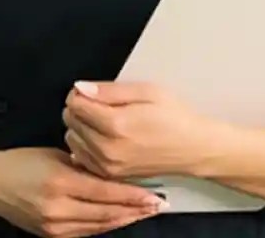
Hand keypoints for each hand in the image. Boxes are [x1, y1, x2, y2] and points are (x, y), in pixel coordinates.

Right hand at [0, 147, 165, 237]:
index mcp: (61, 181)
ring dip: (124, 220)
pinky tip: (118, 220)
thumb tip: (111, 170)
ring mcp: (55, 225)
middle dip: (136, 210)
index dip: (134, 195)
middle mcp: (59, 207)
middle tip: (159, 206)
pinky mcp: (51, 234)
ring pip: (99, 226)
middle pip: (108, 213)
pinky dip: (104, 226)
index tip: (155, 194)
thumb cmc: (21, 162)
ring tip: (144, 213)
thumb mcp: (54, 155)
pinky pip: (85, 232)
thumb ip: (82, 165)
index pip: (107, 192)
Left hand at [63, 81, 210, 179]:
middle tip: (100, 104)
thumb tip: (81, 88)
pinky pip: (80, 156)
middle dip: (79, 108)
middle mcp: (107, 149)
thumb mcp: (147, 92)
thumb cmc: (174, 117)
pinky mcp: (109, 176)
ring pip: (71, 138)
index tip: (93, 91)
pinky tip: (103, 137)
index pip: (75, 104)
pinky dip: (85, 144)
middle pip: (70, 121)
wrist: (194, 149)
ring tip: (103, 121)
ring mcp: (107, 166)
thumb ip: (110, 90)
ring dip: (80, 127)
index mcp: (116, 125)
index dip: (80, 92)